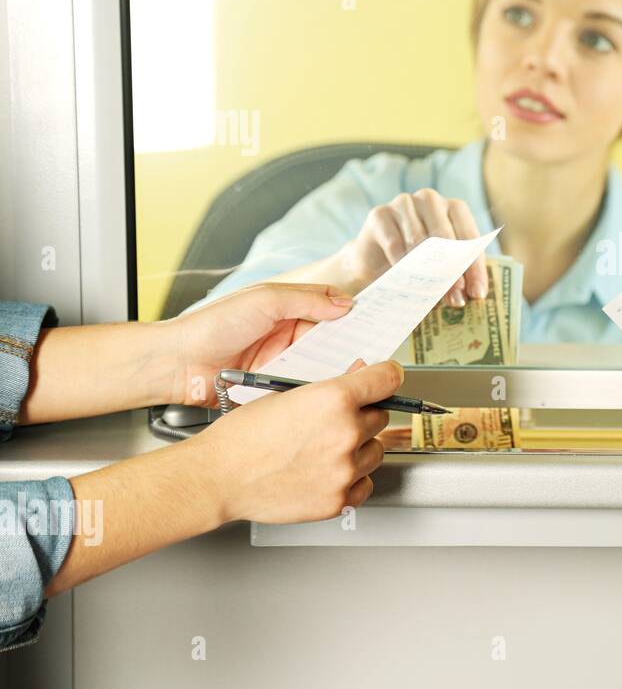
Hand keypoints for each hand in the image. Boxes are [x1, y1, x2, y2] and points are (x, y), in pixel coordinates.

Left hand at [164, 283, 354, 406]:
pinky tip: (324, 388)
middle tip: (369, 349)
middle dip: (348, 344)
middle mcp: (287, 334)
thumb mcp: (264, 300)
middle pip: (330, 338)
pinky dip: (313, 387)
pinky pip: (302, 386)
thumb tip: (343, 302)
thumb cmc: (211, 325)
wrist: (177, 363)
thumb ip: (306, 300)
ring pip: (320, 364)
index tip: (375, 317)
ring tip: (350, 370)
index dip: (352, 311)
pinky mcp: (274, 385)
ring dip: (332, 367)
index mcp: (286, 308)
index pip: (329, 306)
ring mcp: (282, 361)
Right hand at [194, 358, 401, 524]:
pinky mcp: (339, 499)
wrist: (217, 477)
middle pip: (381, 416)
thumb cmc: (242, 437)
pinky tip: (327, 471)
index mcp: (334, 399)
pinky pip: (365, 483)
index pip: (388, 379)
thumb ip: (328, 389)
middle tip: (335, 421)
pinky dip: (352, 478)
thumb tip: (357, 378)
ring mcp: (344, 470)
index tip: (386, 379)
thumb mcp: (285, 395)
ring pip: (376, 451)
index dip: (387, 376)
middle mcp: (345, 433)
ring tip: (324, 449)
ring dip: (359, 448)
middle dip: (363, 415)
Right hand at [337, 189, 487, 303]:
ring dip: (426, 270)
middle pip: (445, 235)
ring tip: (431, 296)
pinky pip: (394, 242)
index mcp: (453, 208)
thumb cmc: (417, 260)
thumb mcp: (442, 266)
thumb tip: (473, 295)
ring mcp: (403, 203)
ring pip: (419, 238)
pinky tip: (405, 282)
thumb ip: (459, 273)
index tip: (476, 294)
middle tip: (455, 299)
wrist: (376, 260)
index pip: (469, 236)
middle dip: (452, 270)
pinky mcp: (380, 214)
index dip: (475, 267)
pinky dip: (401, 264)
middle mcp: (430, 200)